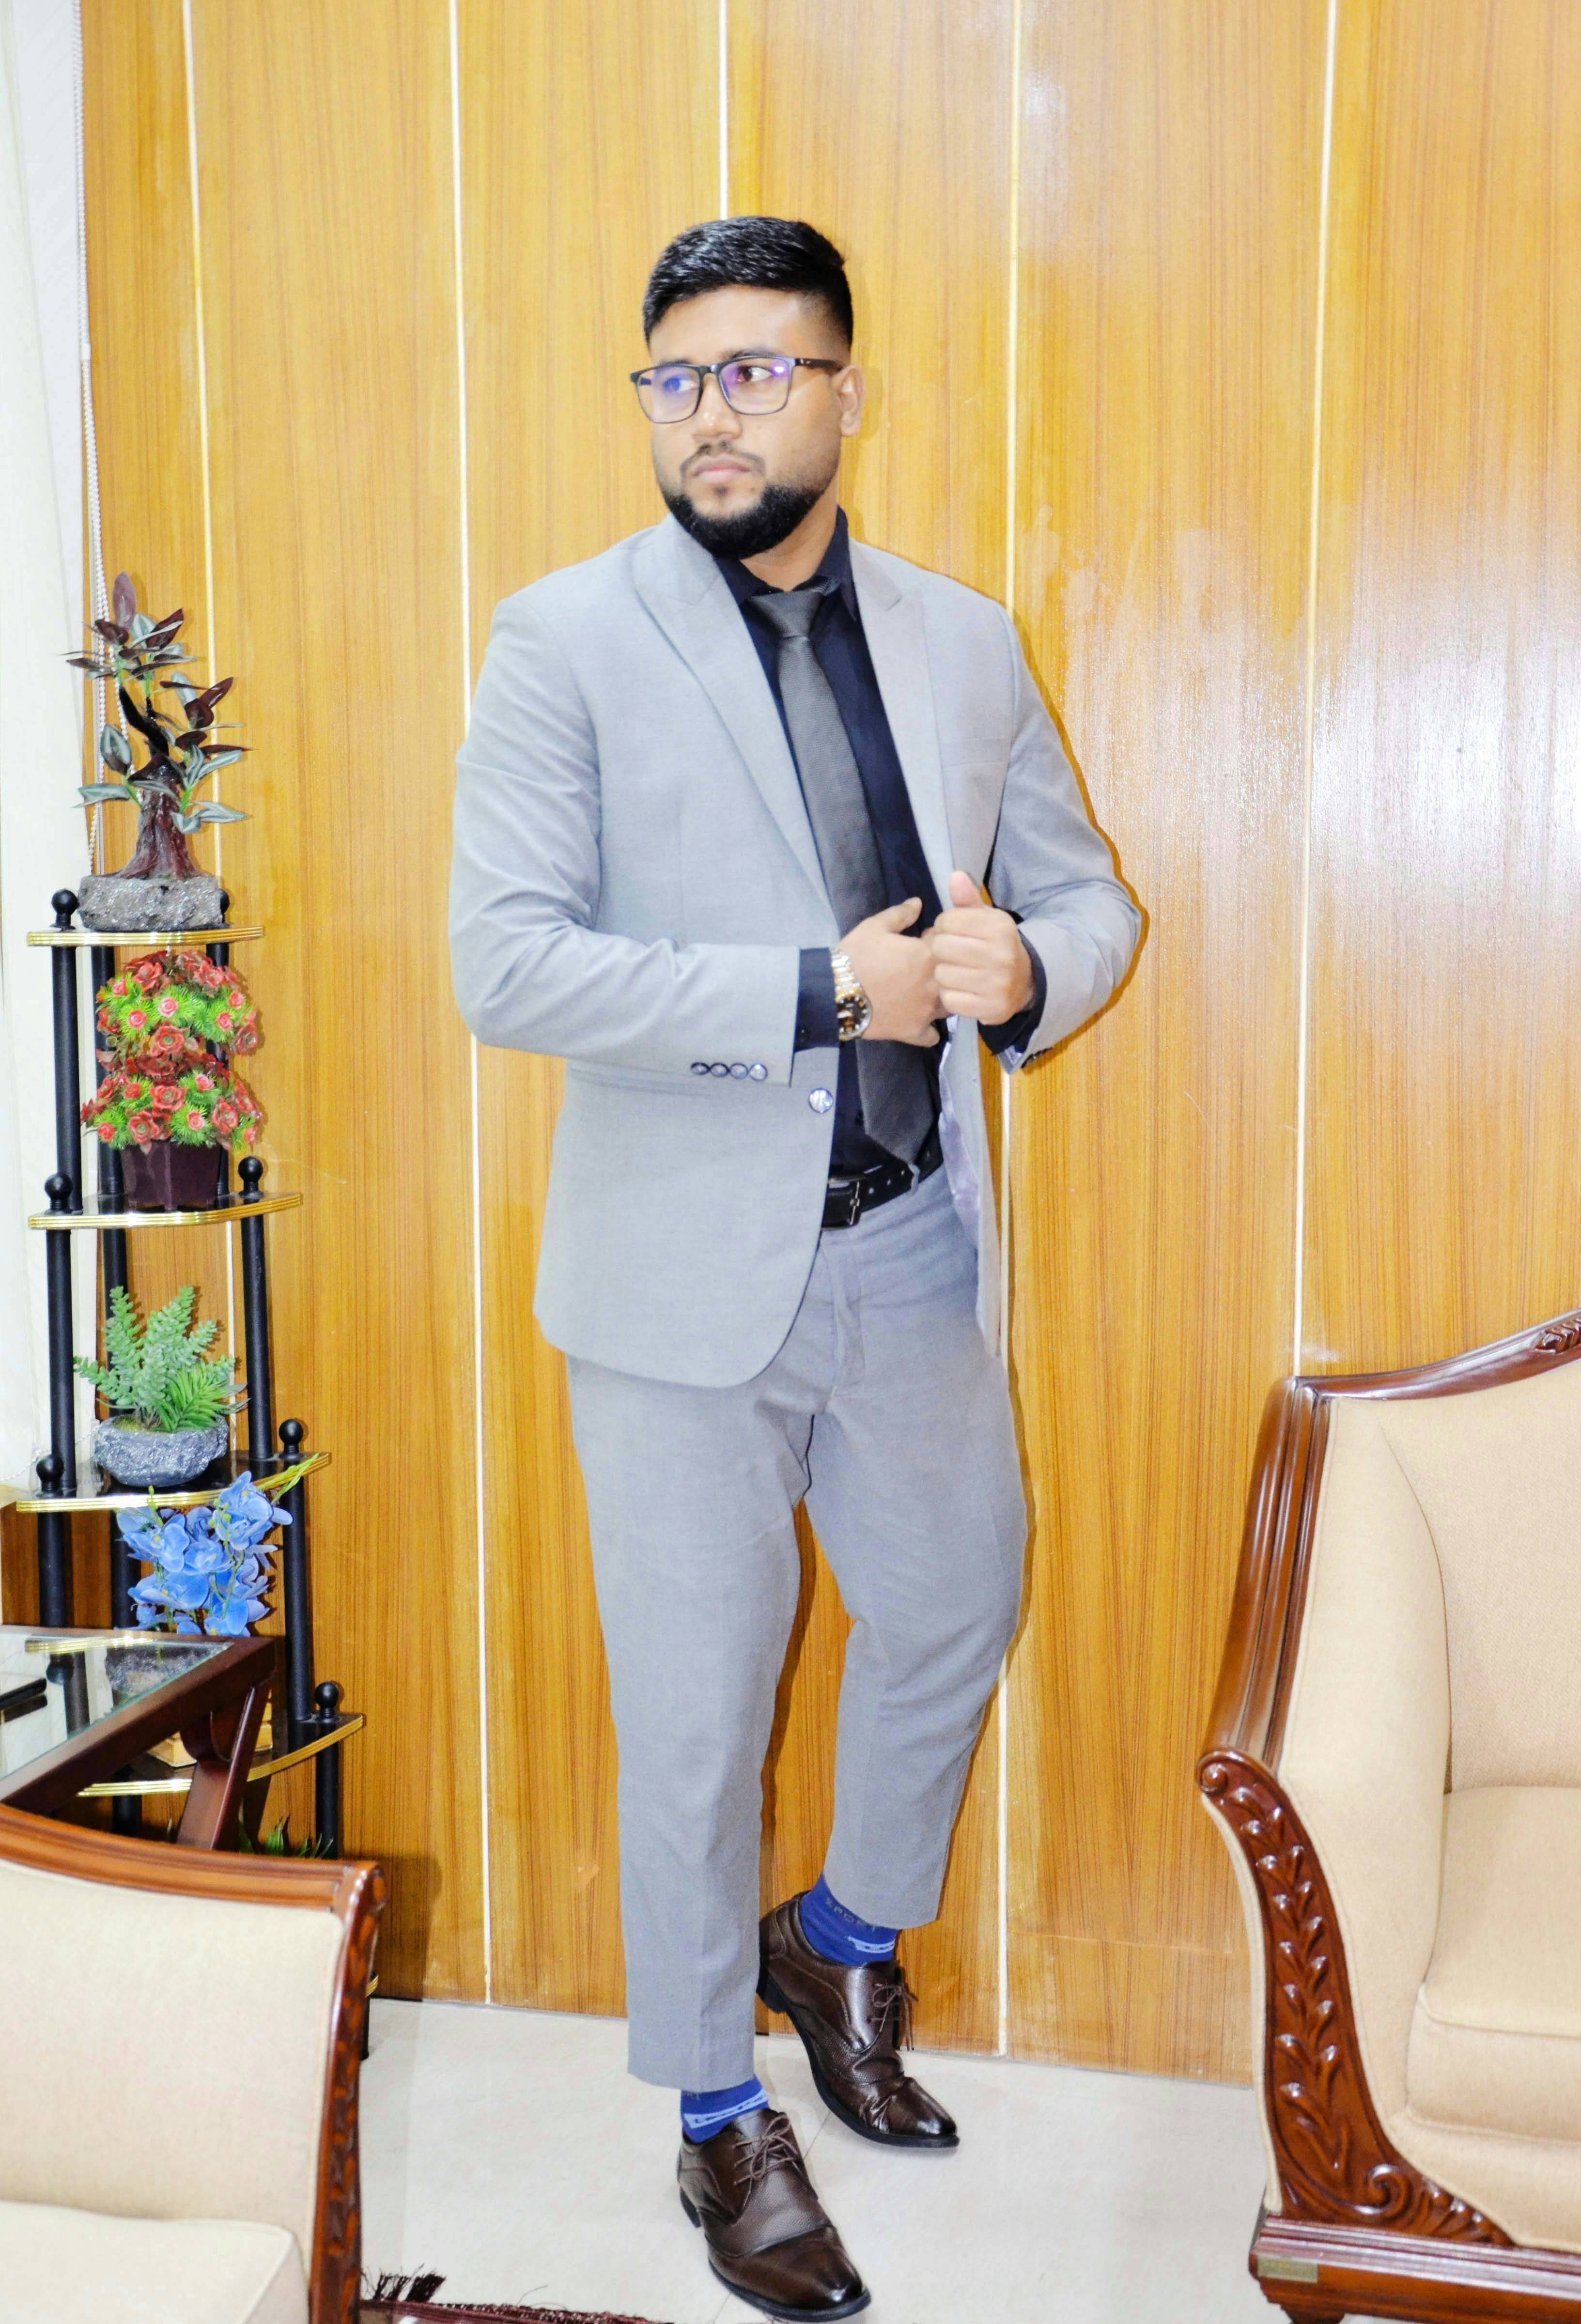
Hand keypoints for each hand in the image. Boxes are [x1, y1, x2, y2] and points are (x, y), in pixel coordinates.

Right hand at [839, 897, 940, 1045]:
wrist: (834, 993)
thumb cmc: (855, 956)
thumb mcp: (875, 927)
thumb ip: (900, 914)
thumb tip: (919, 902)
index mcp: (928, 955)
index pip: (950, 944)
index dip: (937, 940)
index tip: (923, 940)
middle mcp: (935, 984)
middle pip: (956, 976)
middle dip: (944, 970)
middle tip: (922, 968)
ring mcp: (926, 1011)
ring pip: (951, 1005)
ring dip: (943, 998)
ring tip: (924, 994)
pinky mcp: (914, 1031)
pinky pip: (932, 1036)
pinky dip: (928, 1030)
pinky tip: (919, 1022)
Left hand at [927, 870, 1034, 1022]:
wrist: (1024, 981)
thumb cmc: (995, 945)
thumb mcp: (986, 919)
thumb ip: (968, 899)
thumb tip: (955, 876)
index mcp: (999, 927)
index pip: (947, 921)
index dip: (942, 926)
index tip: (951, 932)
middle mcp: (1000, 955)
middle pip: (940, 947)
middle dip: (940, 949)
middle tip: (949, 953)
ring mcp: (997, 984)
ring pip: (942, 975)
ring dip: (943, 974)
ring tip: (955, 970)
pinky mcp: (990, 1008)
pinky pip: (949, 1000)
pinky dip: (950, 995)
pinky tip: (961, 989)